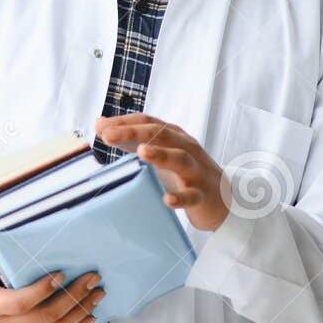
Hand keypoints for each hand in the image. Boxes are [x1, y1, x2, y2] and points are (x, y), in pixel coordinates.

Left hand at [93, 113, 229, 231]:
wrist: (222, 200)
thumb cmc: (184, 172)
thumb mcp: (158, 152)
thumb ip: (130, 138)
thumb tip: (100, 124)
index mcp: (173, 136)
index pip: (147, 122)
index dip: (124, 122)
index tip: (101, 127)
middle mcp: (185, 148)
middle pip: (161, 134)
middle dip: (134, 133)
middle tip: (108, 136)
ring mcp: (196, 171)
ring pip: (180, 159)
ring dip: (161, 154)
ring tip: (141, 152)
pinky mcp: (202, 195)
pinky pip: (192, 195)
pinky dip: (180, 197)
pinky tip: (167, 200)